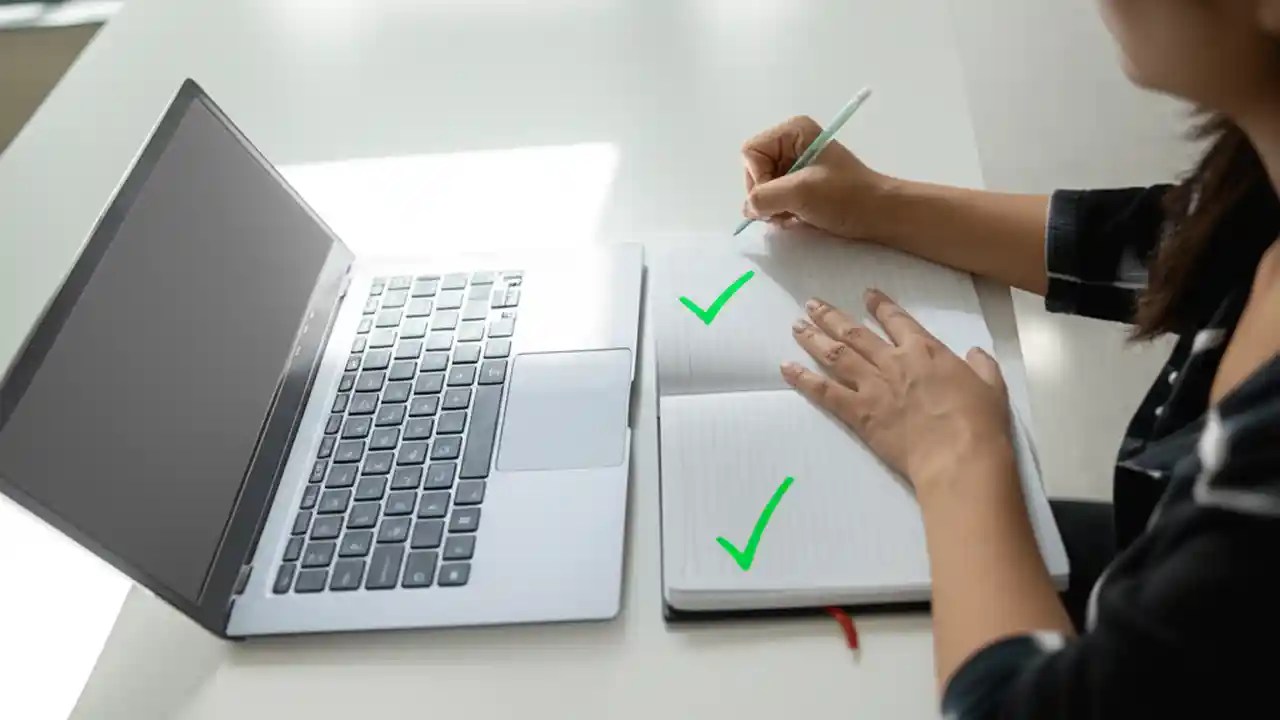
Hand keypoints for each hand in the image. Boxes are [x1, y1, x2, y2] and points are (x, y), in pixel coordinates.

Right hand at [742, 116, 893, 239]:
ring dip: (772, 207)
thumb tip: (747, 208)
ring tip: (793, 216)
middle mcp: (791, 143)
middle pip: (754, 170)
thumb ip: (764, 197)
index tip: (780, 195)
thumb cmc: (845, 196)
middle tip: (785, 211)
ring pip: (762, 188)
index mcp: (792, 131)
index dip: (758, 178)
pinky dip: (780, 211)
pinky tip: (796, 218)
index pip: (750, 153)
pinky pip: (774, 197)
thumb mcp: (800, 192)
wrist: (879, 214)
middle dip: (765, 195)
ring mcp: (795, 165)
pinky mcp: (800, 184)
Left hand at [781, 290, 1014, 496]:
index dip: (880, 305)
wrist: (957, 453)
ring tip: (796, 326)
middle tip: (811, 304)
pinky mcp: (858, 412)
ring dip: (813, 338)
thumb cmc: (979, 422)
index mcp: (926, 350)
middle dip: (831, 315)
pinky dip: (803, 378)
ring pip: (835, 354)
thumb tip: (975, 354)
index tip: (866, 295)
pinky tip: (786, 367)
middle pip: (855, 332)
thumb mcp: (991, 386)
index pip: (898, 320)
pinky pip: (824, 391)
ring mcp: (873, 385)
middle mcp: (893, 361)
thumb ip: (981, 366)